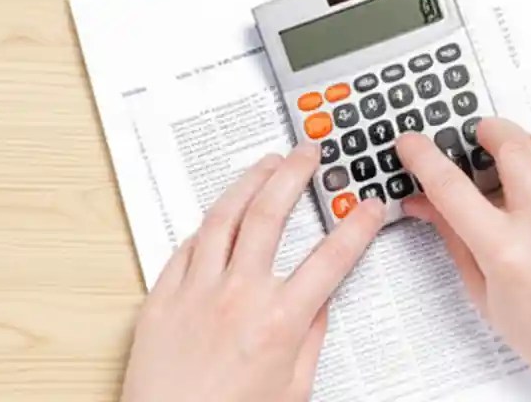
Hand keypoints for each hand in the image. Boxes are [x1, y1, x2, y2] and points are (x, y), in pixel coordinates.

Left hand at [120, 144, 384, 401]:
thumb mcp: (292, 389)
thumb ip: (310, 339)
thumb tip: (320, 301)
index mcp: (279, 322)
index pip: (331, 258)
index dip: (357, 226)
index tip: (368, 207)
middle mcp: (238, 297)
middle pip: (270, 215)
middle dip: (294, 175)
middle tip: (307, 154)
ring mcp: (196, 292)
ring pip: (224, 217)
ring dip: (249, 183)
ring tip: (266, 164)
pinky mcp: (162, 297)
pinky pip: (187, 247)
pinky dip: (208, 225)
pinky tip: (220, 214)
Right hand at [398, 119, 530, 401]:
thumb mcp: (484, 293)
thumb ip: (454, 238)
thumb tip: (423, 201)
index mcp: (506, 251)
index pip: (452, 187)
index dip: (425, 157)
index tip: (413, 142)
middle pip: (511, 145)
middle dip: (488, 130)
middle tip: (480, 136)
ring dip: (528, 145)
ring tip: (521, 162)